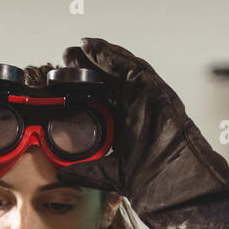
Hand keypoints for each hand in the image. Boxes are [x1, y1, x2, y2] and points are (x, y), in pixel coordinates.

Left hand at [54, 37, 204, 202]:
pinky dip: (112, 57)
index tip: (64, 79)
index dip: (85, 86)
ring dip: (99, 55)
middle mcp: (137, 106)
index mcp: (126, 122)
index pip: (104, 96)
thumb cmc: (147, 179)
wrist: (168, 181)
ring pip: (121, 68)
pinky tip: (93, 48)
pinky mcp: (155, 91)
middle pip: (110, 78)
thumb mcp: (105, 173)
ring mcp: (147, 97)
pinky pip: (131, 67)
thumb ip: (83, 170)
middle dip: (89, 65)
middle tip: (67, 56)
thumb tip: (60, 172)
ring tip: (78, 47)